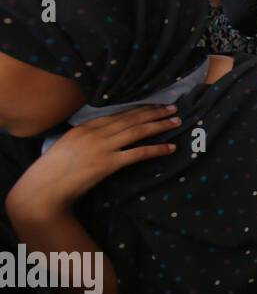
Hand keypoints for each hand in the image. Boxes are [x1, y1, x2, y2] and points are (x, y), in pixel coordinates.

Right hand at [6, 105, 178, 220]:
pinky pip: (138, 153)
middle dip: (154, 112)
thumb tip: (102, 135)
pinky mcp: (108, 163)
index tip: (155, 105)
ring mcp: (102, 147)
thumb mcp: (67, 144)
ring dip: (160, 125)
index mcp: (85, 127)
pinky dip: (156, 149)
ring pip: (138, 131)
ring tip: (177, 121)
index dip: (139, 108)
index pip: (118, 114)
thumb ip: (85, 137)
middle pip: (131, 118)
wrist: (43, 188)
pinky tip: (170, 147)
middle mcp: (95, 133)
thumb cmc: (53, 170)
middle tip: (173, 107)